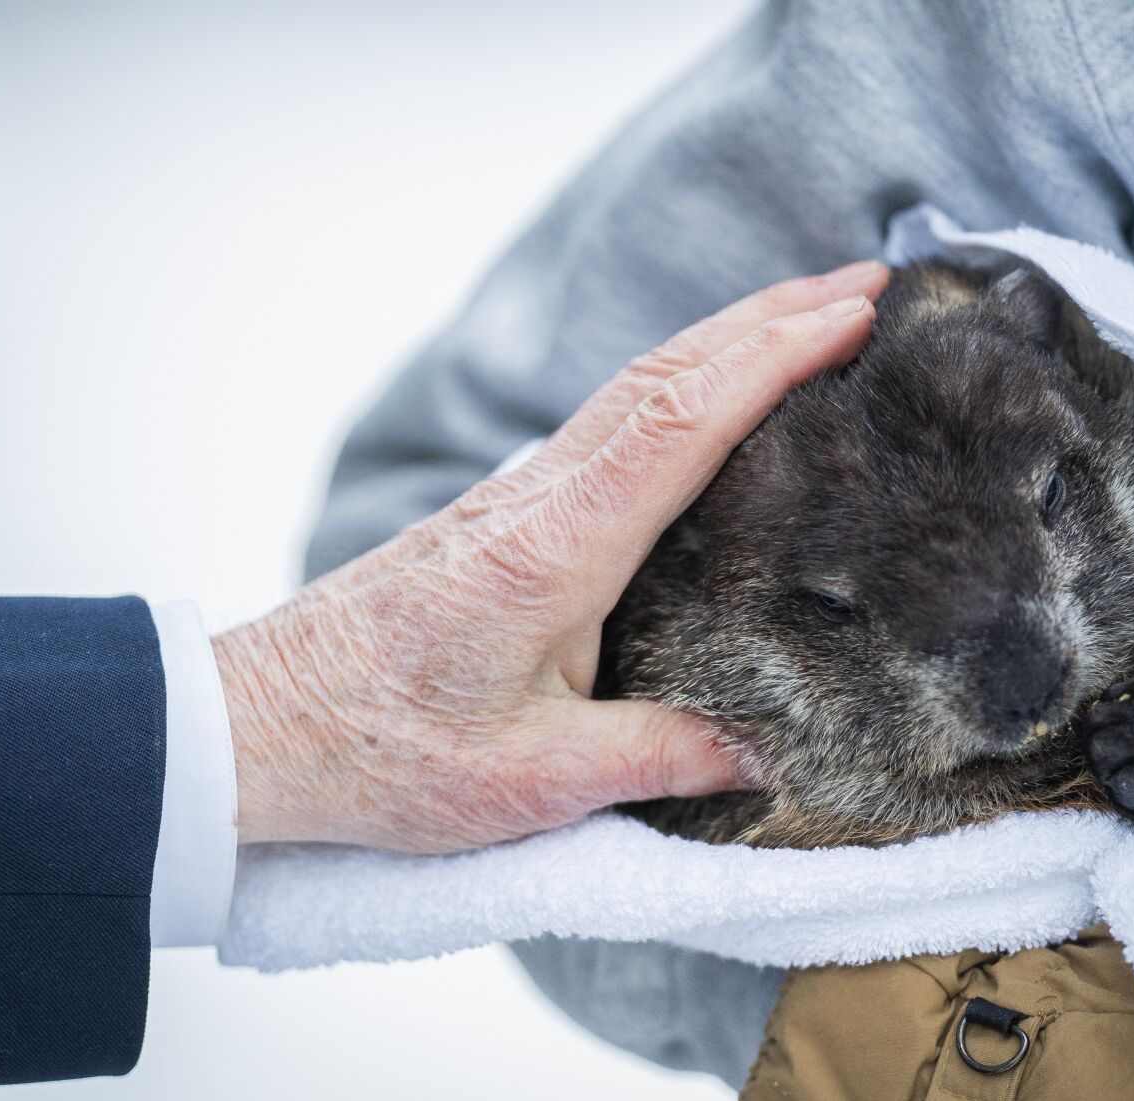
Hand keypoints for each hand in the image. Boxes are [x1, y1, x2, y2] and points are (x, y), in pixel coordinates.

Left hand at [214, 261, 886, 850]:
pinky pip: (614, 421)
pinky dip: (686, 381)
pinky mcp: (509, 515)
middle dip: (775, 315)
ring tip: (820, 315)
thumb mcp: (534, 781)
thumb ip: (660, 756)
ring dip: (732, 336)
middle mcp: (540, 498)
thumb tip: (769, 751)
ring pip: (640, 385)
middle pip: (668, 372)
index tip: (856, 315)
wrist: (260, 727)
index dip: (773, 358)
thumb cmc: (382, 753)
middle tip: (873, 284)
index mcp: (555, 548)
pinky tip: (717, 395)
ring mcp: (521, 496)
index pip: (681, 420)